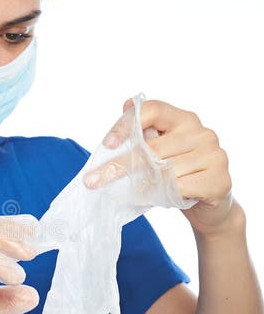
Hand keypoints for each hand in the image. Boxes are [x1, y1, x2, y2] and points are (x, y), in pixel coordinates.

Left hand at [84, 97, 233, 234]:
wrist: (210, 208)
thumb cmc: (179, 176)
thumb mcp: (160, 153)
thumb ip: (145, 133)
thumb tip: (126, 105)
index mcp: (185, 119)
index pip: (153, 110)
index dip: (127, 124)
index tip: (107, 144)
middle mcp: (203, 133)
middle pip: (151, 147)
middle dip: (119, 166)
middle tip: (93, 181)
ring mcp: (214, 155)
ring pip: (165, 170)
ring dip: (145, 185)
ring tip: (140, 192)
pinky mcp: (219, 180)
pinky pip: (180, 187)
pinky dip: (165, 195)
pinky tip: (164, 198)